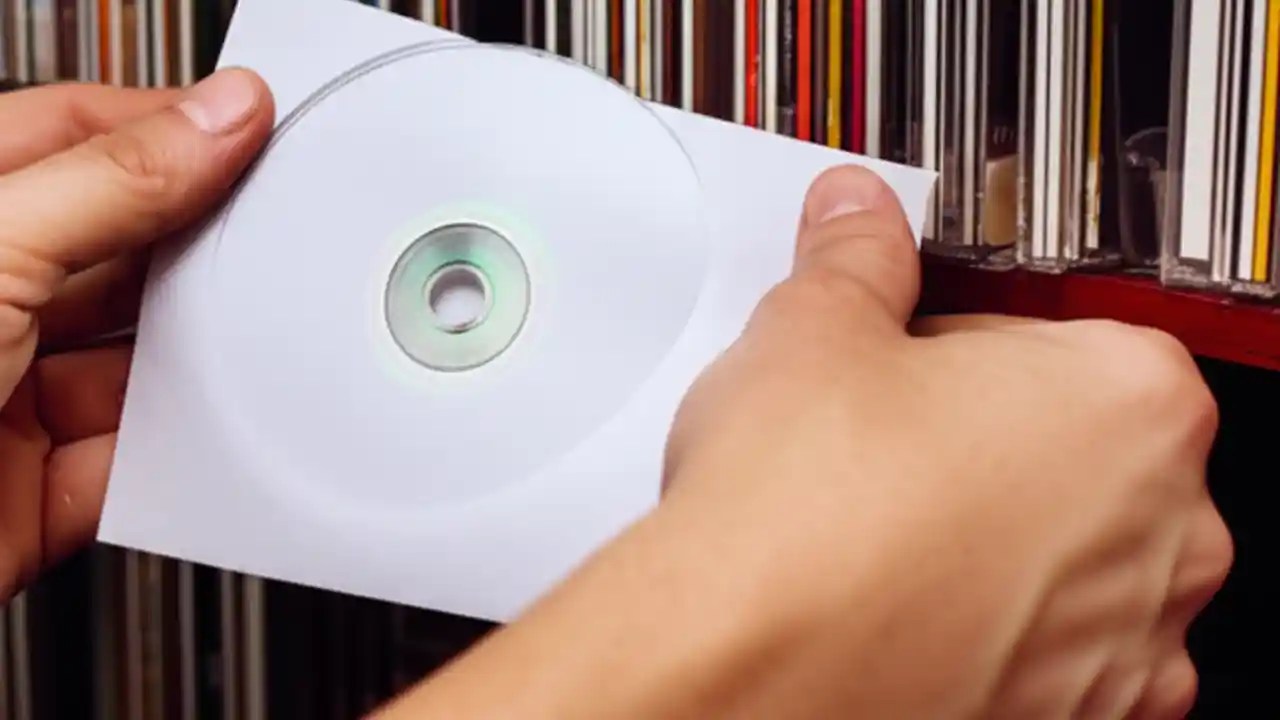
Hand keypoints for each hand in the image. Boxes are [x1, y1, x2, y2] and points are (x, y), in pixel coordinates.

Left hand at [0, 69, 272, 599]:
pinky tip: (191, 430)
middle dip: (191, 245)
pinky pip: (133, 460)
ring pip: (134, 359)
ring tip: (230, 338)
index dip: (162, 125)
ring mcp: (4, 398)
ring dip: (189, 357)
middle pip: (114, 250)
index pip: (68, 136)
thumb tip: (219, 115)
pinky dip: (175, 452)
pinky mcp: (37, 490)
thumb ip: (112, 182)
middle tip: (261, 229)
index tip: (248, 122)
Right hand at [377, 166, 1230, 718]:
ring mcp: (1126, 642)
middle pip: (1076, 449)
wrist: (753, 675)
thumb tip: (855, 219)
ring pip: (1065, 556)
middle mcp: (1164, 532)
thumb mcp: (816, 330)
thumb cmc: (803, 522)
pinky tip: (895, 603)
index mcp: (1133, 403)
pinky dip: (987, 625)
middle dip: (985, 438)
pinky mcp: (1074, 718)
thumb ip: (857, 257)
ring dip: (992, 536)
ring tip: (877, 527)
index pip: (1064, 334)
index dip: (965, 339)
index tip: (909, 356)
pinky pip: (1045, 649)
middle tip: (881, 441)